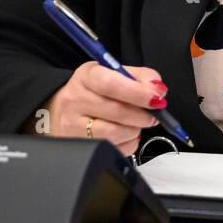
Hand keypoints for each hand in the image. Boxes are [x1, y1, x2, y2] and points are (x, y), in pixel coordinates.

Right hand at [32, 61, 166, 156]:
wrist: (64, 109)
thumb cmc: (95, 90)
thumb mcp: (115, 73)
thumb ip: (142, 77)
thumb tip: (158, 89)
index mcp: (87, 76)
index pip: (111, 84)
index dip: (137, 93)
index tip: (156, 98)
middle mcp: (75, 99)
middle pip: (116, 111)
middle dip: (142, 115)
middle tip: (153, 114)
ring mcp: (73, 124)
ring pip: (114, 133)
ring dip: (135, 130)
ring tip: (137, 123)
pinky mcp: (78, 145)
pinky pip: (113, 148)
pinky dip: (128, 143)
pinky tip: (126, 134)